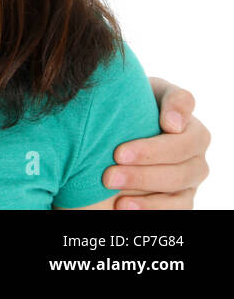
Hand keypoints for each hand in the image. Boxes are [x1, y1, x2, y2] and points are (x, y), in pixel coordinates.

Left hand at [105, 77, 209, 208]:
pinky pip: (176, 206)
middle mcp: (194, 144)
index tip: (164, 123)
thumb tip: (173, 124)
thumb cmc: (119, 113)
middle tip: (115, 157)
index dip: (177, 112)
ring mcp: (191, 173)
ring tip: (110, 181)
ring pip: (179, 180)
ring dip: (144, 180)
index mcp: (181, 112)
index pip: (184, 104)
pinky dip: (151, 206)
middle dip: (149, 154)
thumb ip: (148, 95)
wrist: (108, 139)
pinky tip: (123, 205)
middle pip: (183, 150)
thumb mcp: (127, 95)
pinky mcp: (182, 197)